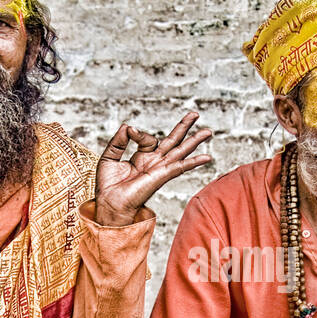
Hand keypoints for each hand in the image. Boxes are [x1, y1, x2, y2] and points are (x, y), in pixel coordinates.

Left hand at [93, 112, 213, 225]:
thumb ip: (118, 140)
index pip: (148, 138)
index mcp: (142, 157)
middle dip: (184, 127)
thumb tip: (129, 127)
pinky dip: (194, 162)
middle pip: (173, 141)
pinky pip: (181, 167)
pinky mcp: (162, 176)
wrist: (110, 203)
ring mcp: (160, 169)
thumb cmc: (108, 186)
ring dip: (195, 140)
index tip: (130, 131)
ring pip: (181, 151)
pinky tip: (207, 158)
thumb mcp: (109, 156)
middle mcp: (154, 162)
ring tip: (208, 131)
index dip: (138, 133)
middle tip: (195, 114)